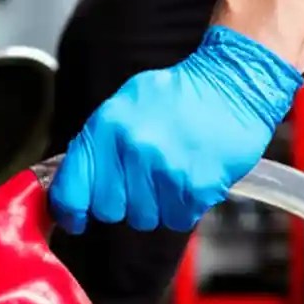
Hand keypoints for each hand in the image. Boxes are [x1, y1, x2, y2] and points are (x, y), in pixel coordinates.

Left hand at [49, 25, 303, 234]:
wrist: (233, 84)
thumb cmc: (176, 96)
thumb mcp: (123, 106)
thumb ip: (96, 145)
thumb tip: (71, 184)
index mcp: (107, 128)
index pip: (71, 189)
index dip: (70, 211)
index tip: (74, 219)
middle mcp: (133, 149)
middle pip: (108, 210)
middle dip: (122, 201)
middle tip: (141, 178)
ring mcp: (166, 170)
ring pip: (144, 218)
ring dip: (155, 204)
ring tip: (170, 172)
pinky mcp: (197, 187)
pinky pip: (177, 218)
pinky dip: (183, 206)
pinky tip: (189, 178)